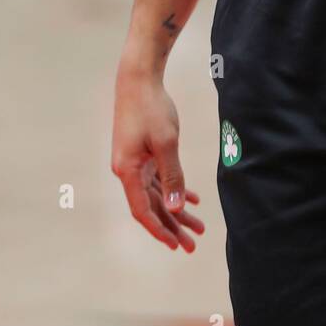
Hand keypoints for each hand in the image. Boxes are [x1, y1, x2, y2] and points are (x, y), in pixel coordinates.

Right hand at [111, 65, 204, 251]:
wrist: (138, 79)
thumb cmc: (151, 108)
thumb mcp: (166, 143)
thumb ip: (172, 176)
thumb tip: (175, 207)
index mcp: (128, 171)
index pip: (143, 210)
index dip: (160, 230)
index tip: (175, 245)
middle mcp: (127, 170)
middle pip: (151, 206)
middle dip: (173, 225)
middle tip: (193, 244)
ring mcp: (134, 162)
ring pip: (157, 194)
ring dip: (176, 209)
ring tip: (198, 226)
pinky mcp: (141, 152)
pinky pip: (158, 179)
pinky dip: (174, 188)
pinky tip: (192, 198)